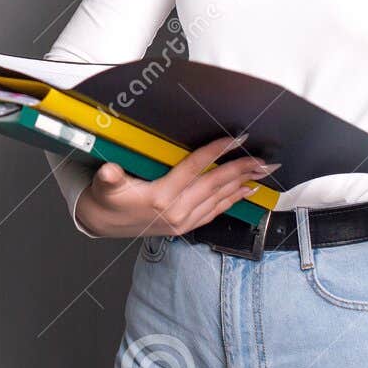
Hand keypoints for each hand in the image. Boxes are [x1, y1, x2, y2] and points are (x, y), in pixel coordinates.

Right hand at [75, 134, 274, 238]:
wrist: (104, 224)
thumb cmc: (108, 199)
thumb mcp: (105, 187)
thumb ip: (109, 178)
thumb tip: (109, 171)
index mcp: (160, 196)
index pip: (194, 168)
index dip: (216, 152)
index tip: (235, 139)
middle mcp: (176, 211)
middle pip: (214, 184)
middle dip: (241, 169)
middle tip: (263, 159)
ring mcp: (183, 221)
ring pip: (219, 199)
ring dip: (243, 184)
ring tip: (262, 172)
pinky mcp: (186, 227)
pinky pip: (215, 212)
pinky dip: (232, 200)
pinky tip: (245, 191)